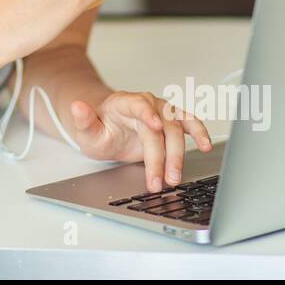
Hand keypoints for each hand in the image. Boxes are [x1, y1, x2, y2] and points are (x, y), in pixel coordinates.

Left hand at [70, 91, 213, 190]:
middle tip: (160, 180)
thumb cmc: (99, 128)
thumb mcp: (86, 130)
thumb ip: (83, 120)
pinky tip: (206, 145)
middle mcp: (146, 104)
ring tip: (177, 176)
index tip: (155, 126)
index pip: (138, 105)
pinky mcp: (171, 124)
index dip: (148, 114)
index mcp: (125, 103)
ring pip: (177, 128)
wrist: (108, 127)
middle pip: (159, 128)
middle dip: (161, 156)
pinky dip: (199, 133)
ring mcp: (161, 112)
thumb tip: (77, 107)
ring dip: (179, 154)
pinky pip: (189, 125)